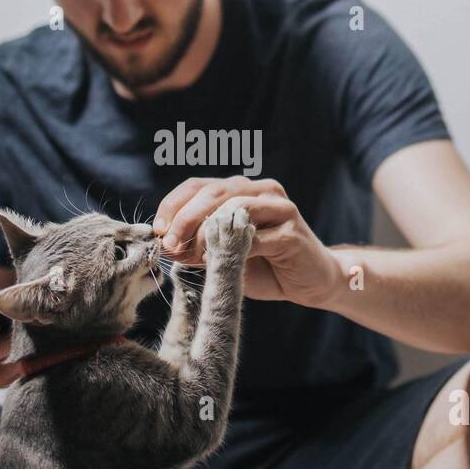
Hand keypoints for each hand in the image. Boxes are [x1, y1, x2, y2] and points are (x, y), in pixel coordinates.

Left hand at [154, 177, 342, 306]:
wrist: (312, 282)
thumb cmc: (266, 267)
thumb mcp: (225, 253)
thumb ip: (200, 244)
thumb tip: (166, 245)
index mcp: (241, 190)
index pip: (199, 185)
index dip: (173, 205)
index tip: (157, 230)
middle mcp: (260, 191)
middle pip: (213, 192)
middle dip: (184, 218)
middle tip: (168, 243)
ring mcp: (279, 207)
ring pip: (232, 208)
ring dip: (204, 232)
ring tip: (189, 255)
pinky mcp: (292, 230)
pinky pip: (254, 235)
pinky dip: (230, 248)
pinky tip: (217, 261)